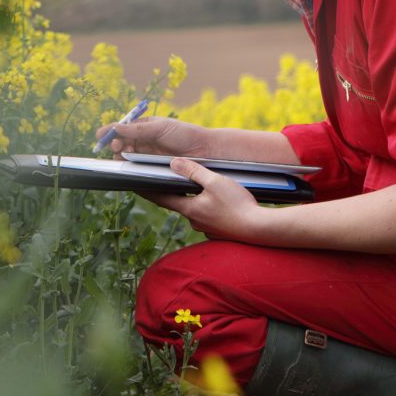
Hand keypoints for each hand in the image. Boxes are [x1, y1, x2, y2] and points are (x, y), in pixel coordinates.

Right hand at [94, 115, 210, 156]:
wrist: (204, 151)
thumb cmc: (184, 134)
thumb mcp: (160, 128)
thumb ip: (137, 129)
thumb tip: (116, 127)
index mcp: (145, 127)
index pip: (123, 128)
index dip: (110, 131)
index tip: (100, 135)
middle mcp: (144, 140)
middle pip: (121, 142)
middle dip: (114, 144)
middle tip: (115, 146)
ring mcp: (147, 154)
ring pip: (126, 155)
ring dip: (120, 154)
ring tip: (120, 154)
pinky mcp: (151, 167)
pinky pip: (136, 166)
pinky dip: (128, 166)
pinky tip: (125, 165)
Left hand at [139, 157, 267, 241]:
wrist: (259, 229)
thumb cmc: (238, 205)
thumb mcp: (215, 181)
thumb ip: (194, 171)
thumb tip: (174, 163)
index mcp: (189, 209)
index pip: (161, 198)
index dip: (148, 190)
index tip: (136, 185)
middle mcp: (194, 221)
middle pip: (179, 203)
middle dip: (176, 191)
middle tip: (173, 180)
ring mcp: (206, 228)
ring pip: (196, 210)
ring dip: (196, 200)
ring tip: (204, 188)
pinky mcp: (218, 232)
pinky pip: (209, 217)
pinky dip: (210, 208)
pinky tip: (221, 202)